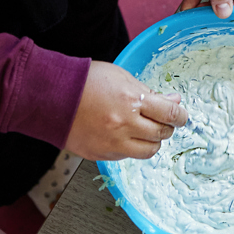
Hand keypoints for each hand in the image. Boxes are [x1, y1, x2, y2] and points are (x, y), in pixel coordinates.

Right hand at [64, 62, 187, 160]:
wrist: (51, 96)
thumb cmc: (84, 81)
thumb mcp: (121, 77)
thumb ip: (148, 92)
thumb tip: (173, 101)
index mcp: (131, 101)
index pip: (170, 114)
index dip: (180, 116)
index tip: (181, 116)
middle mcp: (124, 125)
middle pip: (162, 134)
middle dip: (167, 127)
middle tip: (163, 121)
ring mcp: (112, 143)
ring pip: (148, 151)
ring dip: (152, 141)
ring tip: (145, 131)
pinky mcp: (101, 154)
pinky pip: (127, 156)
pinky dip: (131, 147)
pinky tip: (124, 135)